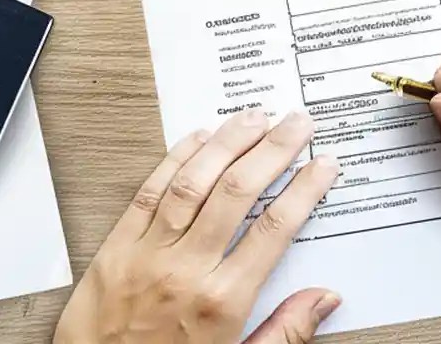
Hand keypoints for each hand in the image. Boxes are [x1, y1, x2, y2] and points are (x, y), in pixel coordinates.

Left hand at [54, 109, 341, 343]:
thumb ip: (285, 332)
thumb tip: (325, 298)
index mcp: (221, 302)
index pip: (275, 228)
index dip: (304, 189)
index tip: (322, 166)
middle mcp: (185, 270)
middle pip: (238, 192)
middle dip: (273, 150)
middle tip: (297, 123)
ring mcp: (148, 254)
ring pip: (194, 182)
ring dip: (228, 143)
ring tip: (253, 117)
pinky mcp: (115, 248)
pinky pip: (149, 192)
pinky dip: (175, 159)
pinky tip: (198, 139)